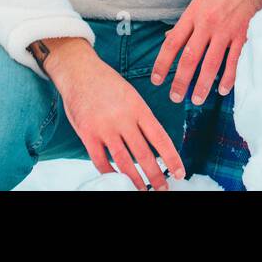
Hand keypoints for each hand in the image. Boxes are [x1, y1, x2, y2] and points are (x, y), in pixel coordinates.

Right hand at [45, 41, 185, 190]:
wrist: (80, 72)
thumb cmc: (108, 84)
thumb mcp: (132, 95)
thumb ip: (140, 118)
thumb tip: (152, 144)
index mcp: (139, 108)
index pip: (160, 138)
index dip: (172, 158)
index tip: (180, 172)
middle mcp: (124, 119)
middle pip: (144, 154)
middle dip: (156, 175)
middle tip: (163, 188)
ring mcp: (105, 128)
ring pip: (124, 161)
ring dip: (135, 179)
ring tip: (142, 190)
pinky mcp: (87, 134)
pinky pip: (100, 160)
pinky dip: (109, 173)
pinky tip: (116, 180)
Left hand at [151, 0, 261, 105]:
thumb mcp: (198, 0)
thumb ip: (185, 22)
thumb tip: (170, 38)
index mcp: (193, 15)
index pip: (172, 43)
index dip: (162, 63)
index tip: (156, 80)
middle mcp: (207, 24)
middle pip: (190, 58)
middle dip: (181, 80)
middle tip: (175, 97)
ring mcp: (225, 31)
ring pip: (211, 63)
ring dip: (202, 84)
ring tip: (196, 99)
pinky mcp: (241, 35)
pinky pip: (233, 60)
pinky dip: (228, 77)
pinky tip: (222, 89)